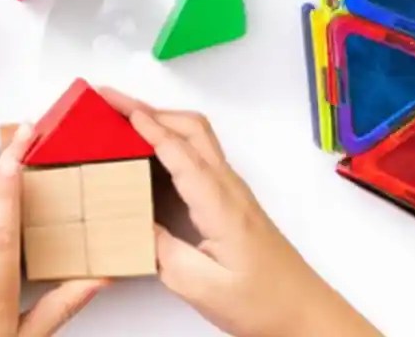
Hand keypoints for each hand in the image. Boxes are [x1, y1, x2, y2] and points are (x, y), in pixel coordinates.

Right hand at [98, 89, 380, 336]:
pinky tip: (151, 154)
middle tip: (111, 101)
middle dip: (149, 109)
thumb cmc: (262, 302)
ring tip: (124, 119)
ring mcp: (232, 191)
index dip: (147, 126)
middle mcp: (228, 188)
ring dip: (161, 120)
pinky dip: (171, 141)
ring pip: (197, 138)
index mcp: (220, 204)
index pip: (178, 151)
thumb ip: (162, 252)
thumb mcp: (200, 286)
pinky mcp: (230, 201)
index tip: (117, 107)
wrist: (303, 313)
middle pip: (190, 128)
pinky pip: (199, 156)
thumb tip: (132, 222)